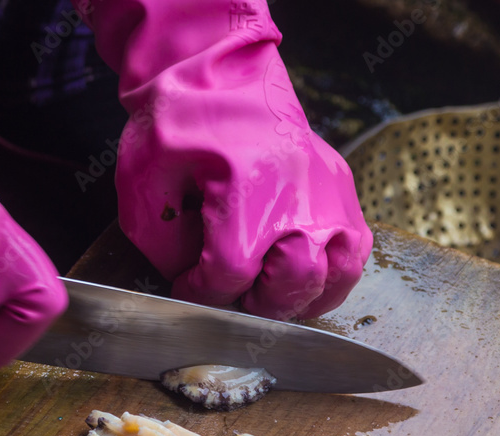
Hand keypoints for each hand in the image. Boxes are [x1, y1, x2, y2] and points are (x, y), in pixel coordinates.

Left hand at [79, 0, 372, 318]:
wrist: (220, 69)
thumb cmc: (179, 121)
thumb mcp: (143, 180)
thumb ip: (164, 243)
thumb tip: (194, 282)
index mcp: (245, 185)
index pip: (231, 272)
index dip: (203, 292)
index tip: (188, 287)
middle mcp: (297, 191)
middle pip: (292, 281)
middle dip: (256, 302)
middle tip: (234, 294)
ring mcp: (327, 189)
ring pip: (335, 273)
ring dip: (301, 297)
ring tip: (271, 296)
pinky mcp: (340, 185)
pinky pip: (356, 248)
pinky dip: (332, 275)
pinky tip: (303, 279)